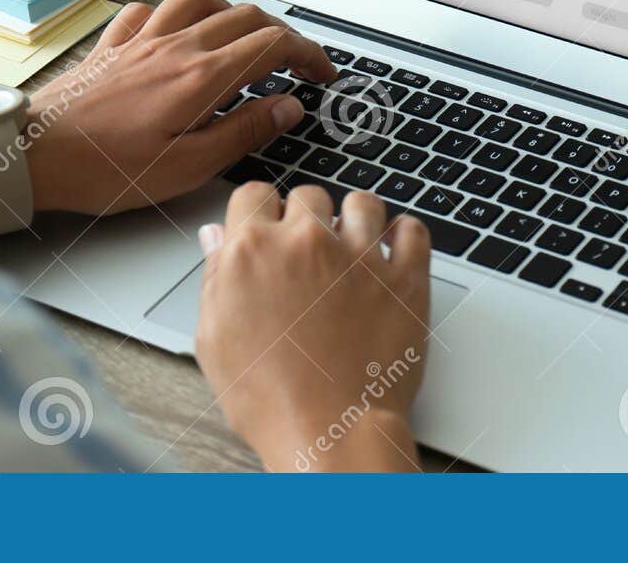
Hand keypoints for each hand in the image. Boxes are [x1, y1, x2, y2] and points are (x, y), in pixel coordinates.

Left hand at [23, 0, 337, 214]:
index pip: (273, 45)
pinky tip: (175, 34)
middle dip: (282, 34)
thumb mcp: (187, 167)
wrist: (30, 156)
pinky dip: (172, 15)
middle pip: (245, 16)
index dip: (308, 54)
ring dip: (232, 11)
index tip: (322, 73)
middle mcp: (174, 47)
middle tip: (297, 62)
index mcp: (199, 78)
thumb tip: (286, 107)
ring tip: (242, 38)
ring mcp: (141, 41)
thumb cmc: (103, 170)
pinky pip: (149, 11)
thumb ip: (243, 132)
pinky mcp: (112, 47)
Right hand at [195, 182, 430, 471]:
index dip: (260, 212)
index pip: (254, 193)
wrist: (330, 433)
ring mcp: (360, 256)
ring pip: (362, 202)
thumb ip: (216, 277)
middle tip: (308, 253)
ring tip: (353, 247)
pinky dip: (405, 236)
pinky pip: (413, 230)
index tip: (269, 228)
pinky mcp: (405, 277)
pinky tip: (394, 253)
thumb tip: (216, 238)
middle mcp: (307, 242)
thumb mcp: (215, 340)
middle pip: (308, 194)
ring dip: (356, 219)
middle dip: (306, 217)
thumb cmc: (270, 400)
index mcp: (253, 251)